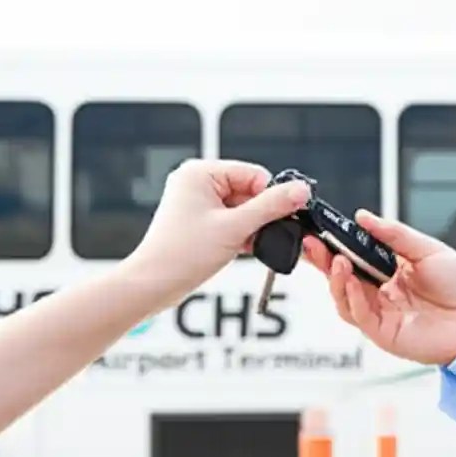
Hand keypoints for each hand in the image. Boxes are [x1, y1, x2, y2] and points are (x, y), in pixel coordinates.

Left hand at [125, 159, 310, 301]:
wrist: (154, 284)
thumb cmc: (181, 254)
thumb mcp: (235, 227)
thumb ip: (272, 207)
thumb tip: (301, 190)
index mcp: (200, 172)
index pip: (254, 174)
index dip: (270, 196)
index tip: (282, 216)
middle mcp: (197, 182)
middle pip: (250, 191)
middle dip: (259, 215)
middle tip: (256, 234)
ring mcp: (198, 202)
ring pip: (244, 208)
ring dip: (251, 227)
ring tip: (240, 244)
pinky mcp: (201, 221)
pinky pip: (233, 220)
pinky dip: (242, 234)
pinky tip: (239, 248)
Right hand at [301, 210, 455, 365]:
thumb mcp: (428, 249)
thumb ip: (394, 235)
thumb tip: (363, 217)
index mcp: (392, 272)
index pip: (354, 258)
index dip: (335, 246)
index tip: (320, 231)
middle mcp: (384, 293)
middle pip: (343, 279)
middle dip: (324, 261)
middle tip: (312, 243)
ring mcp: (382, 314)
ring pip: (345, 299)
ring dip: (335, 279)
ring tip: (335, 259)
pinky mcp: (385, 334)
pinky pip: (359, 316)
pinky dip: (352, 298)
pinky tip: (351, 281)